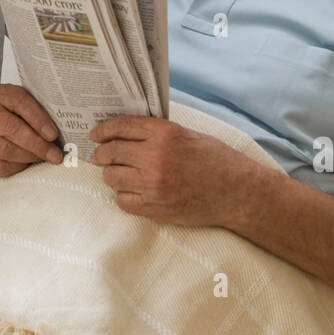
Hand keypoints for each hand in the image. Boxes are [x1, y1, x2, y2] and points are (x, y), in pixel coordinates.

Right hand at [0, 83, 64, 178]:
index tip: (53, 134)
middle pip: (12, 128)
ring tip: (44, 159)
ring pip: (6, 150)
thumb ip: (41, 113)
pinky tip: (26, 164)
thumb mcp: (27, 106)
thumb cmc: (17, 115)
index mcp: (1, 94)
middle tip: (55, 155)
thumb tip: (66, 133)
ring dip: (29, 157)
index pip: (20, 102)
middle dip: (37, 144)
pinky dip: (16, 168)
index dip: (38, 119)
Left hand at [90, 114, 250, 225]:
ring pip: (112, 177)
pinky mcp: (155, 207)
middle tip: (100, 156)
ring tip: (118, 174)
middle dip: (101, 154)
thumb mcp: (186, 134)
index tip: (96, 134)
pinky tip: (131, 192)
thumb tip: (124, 132)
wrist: (237, 192)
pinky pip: (122, 201)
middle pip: (111, 152)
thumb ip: (156, 133)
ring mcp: (154, 184)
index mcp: (165, 133)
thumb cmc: (215, 160)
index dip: (103, 130)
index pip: (121, 127)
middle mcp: (156, 157)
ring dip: (112, 175)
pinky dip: (123, 196)